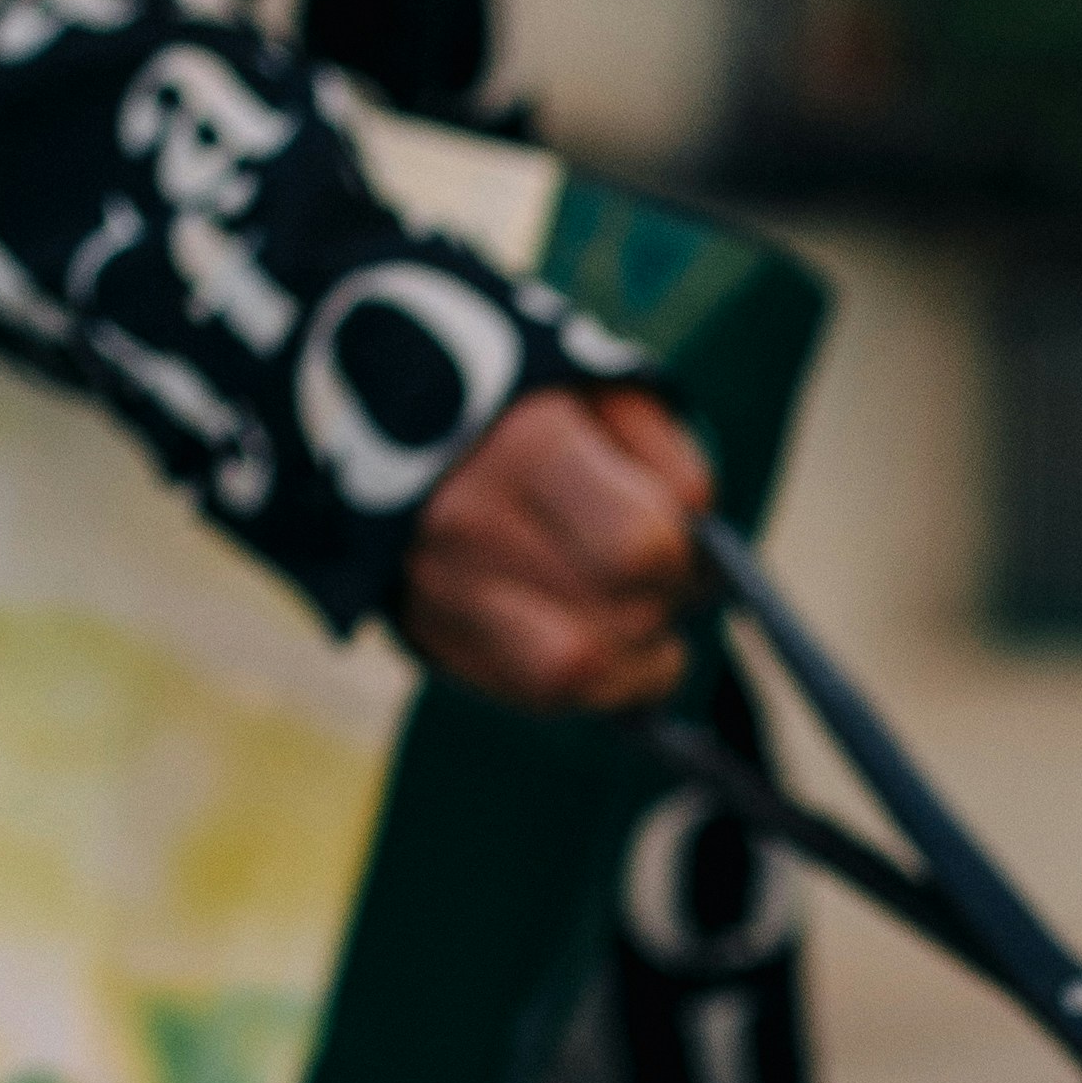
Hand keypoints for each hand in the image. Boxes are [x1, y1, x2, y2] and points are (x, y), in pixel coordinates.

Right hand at [398, 380, 714, 718]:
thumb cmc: (520, 399)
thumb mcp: (604, 387)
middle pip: (620, 617)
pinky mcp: (424, 634)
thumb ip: (670, 458)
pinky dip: (585, 686)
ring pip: (577, 676)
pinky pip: (532, 695)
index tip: (680, 546)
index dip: (683, 560)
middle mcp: (472, 522)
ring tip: (640, 631)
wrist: (380, 409)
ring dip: (634, 666)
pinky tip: (597, 649)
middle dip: (663, 610)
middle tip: (661, 587)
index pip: (641, 549)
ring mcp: (439, 586)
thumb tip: (701, 537)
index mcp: (526, 446)